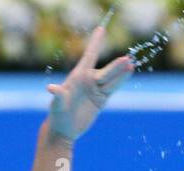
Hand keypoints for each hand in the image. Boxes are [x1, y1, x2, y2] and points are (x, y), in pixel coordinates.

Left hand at [47, 25, 133, 142]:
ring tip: (132, 64)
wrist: (64, 129)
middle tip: (127, 59)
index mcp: (77, 77)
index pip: (89, 56)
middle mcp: (88, 80)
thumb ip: (58, 96)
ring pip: (112, 79)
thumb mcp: (57, 105)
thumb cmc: (57, 114)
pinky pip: (113, 88)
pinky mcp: (101, 99)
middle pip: (105, 71)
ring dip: (122, 72)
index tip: (101, 29)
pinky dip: (122, 81)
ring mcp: (95, 89)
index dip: (95, 43)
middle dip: (116, 66)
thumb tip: (52, 89)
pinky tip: (129, 73)